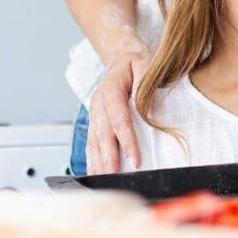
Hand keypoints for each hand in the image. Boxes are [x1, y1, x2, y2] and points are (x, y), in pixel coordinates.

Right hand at [86, 41, 149, 174]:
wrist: (121, 56)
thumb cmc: (135, 62)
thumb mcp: (144, 65)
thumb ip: (144, 85)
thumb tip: (145, 107)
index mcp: (110, 91)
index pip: (119, 120)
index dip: (126, 141)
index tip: (135, 158)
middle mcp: (98, 104)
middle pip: (103, 135)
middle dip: (109, 158)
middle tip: (115, 177)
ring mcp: (94, 113)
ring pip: (94, 141)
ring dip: (98, 162)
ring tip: (104, 181)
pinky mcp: (94, 120)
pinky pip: (91, 142)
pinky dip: (92, 158)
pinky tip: (96, 173)